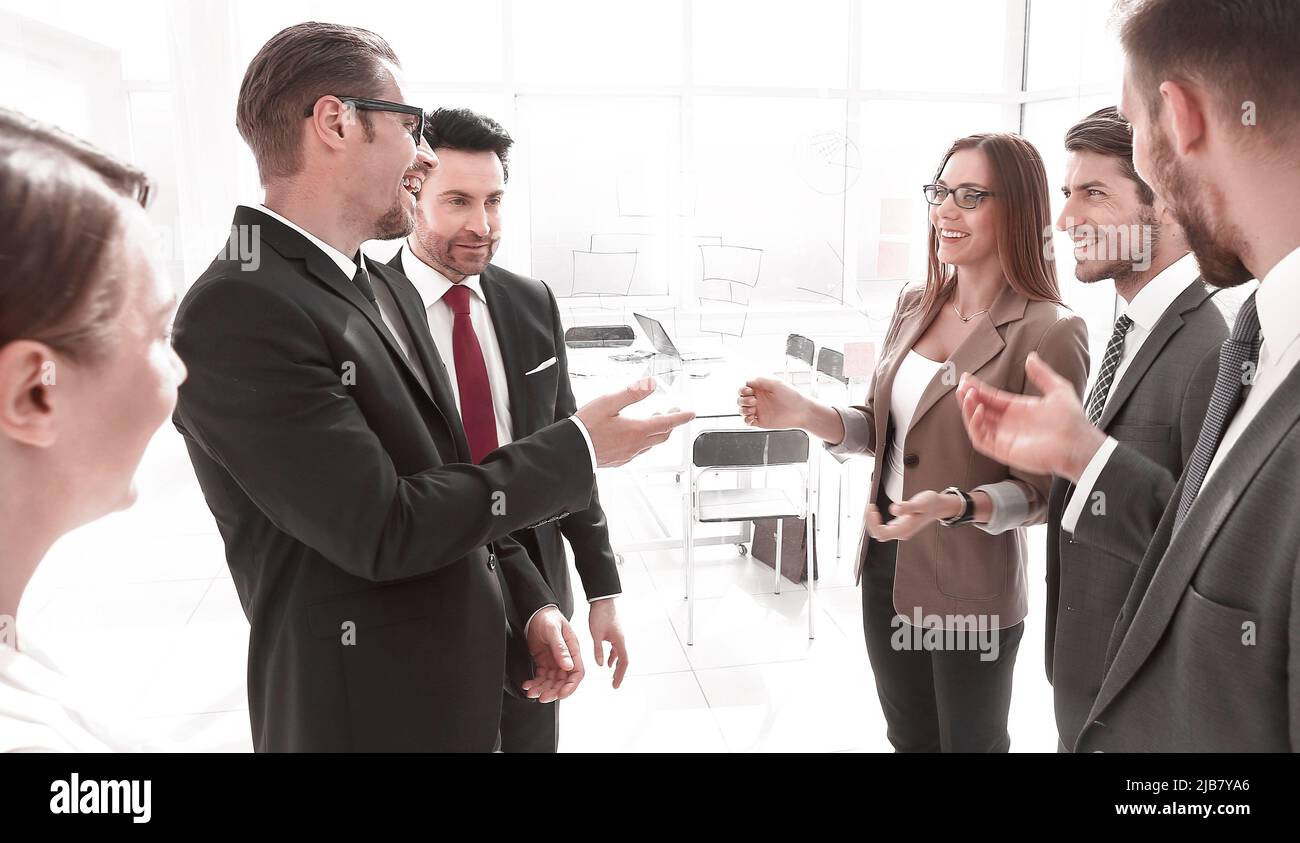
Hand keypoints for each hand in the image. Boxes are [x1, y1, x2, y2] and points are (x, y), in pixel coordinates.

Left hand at [521, 606, 584, 702]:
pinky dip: (535, 683)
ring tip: (531, 693)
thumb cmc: (548, 617)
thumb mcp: (553, 630)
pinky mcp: (544, 661)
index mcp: (573, 650)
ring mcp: (555, 660)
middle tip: (542, 697)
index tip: (561, 695)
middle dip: (553, 691)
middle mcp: (565, 657)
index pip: (577, 673)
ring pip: (551, 681)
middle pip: (563, 681)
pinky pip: (542, 676)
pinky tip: (528, 685)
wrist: (534, 612)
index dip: (571, 686)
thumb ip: (560, 648)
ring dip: (542, 689)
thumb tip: (568, 666)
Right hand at [576, 379, 694, 467]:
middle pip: (662, 435)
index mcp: (636, 430)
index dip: (681, 417)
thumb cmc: (586, 427)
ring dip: (657, 432)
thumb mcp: (609, 403)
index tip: (690, 413)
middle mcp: (635, 445)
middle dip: (670, 423)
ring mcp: (628, 455)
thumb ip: (632, 393)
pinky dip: (644, 441)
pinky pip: (639, 451)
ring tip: (653, 421)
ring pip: (651, 444)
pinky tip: (636, 436)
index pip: (666, 423)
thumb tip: (650, 384)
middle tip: (671, 412)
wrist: (571, 451)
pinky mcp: (620, 461)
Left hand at [588, 599, 628, 688]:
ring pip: (619, 655)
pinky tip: (606, 662)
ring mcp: (618, 637)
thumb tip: (600, 665)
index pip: (623, 663)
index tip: (616, 685)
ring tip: (611, 675)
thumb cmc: (600, 615)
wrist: (602, 600)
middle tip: (615, 684)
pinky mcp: (613, 634)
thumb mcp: (596, 634)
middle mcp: (621, 640)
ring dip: (616, 666)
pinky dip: (612, 657)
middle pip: (623, 661)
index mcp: (619, 641)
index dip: (620, 675)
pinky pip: (615, 649)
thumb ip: (598, 650)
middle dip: (619, 673)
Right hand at [737, 377, 809, 428]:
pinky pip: (747, 421)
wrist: (801, 411)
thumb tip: (747, 381)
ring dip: (744, 410)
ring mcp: (759, 411)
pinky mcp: (761, 421)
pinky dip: (746, 420)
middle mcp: (759, 399)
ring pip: (742, 410)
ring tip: (754, 410)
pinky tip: (753, 418)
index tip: (750, 391)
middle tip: (754, 401)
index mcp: (761, 389)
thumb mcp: (776, 383)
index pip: (744, 388)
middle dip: (743, 400)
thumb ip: (760, 380)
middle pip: (740, 399)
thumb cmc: (792, 395)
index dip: (743, 390)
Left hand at [864, 489, 961, 540]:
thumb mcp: (920, 502)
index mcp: (906, 529)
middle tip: (869, 506)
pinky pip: (883, 528)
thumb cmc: (930, 503)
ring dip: (872, 521)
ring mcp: (900, 531)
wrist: (938, 506)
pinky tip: (875, 510)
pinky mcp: (899, 526)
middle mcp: (902, 532)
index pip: (882, 533)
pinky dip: (876, 520)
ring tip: (870, 507)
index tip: (872, 508)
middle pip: (879, 535)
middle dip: (870, 522)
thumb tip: (894, 510)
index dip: (873, 523)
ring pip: (880, 532)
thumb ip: (907, 507)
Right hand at [957, 352, 1104, 482]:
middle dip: (968, 397)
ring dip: (968, 409)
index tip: (966, 377)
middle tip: (961, 385)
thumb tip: (1031, 356)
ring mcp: (1005, 438)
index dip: (978, 388)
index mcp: (1018, 410)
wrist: (1077, 443)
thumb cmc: (1072, 420)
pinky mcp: (1003, 450)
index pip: (991, 398)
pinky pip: (981, 439)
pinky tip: (979, 409)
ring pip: (977, 423)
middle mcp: (1009, 424)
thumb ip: (1042, 373)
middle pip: (980, 409)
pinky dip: (975, 424)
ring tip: (967, 395)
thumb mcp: (1058, 389)